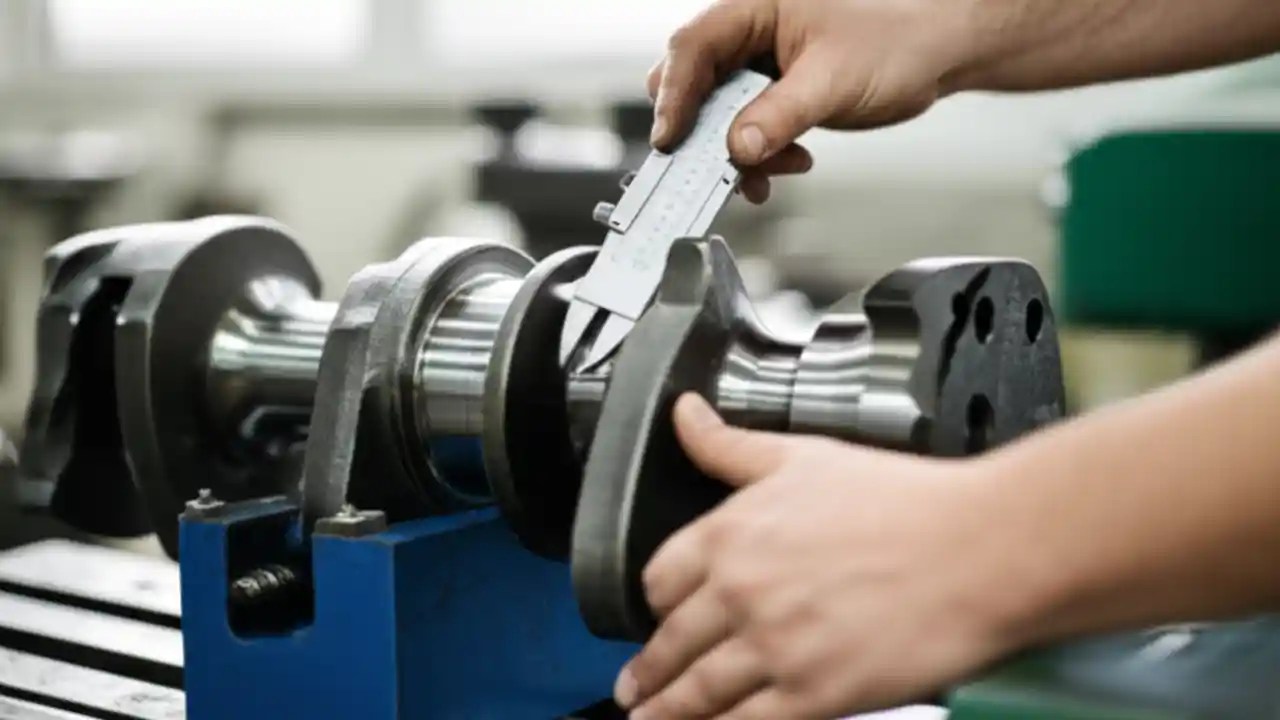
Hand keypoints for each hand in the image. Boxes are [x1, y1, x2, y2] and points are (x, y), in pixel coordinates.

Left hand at [614, 394, 1030, 718]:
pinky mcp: (813, 695)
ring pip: (697, 692)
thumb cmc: (905, 501)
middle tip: (633, 689)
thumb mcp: (804, 456)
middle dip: (648, 671)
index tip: (659, 615)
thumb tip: (685, 414)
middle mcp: (741, 592)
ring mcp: (774, 648)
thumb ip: (730, 446)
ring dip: (666, 712)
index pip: (660, 579)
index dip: (657, 602)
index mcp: (732, 532)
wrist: (981, 549)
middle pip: (670, 643)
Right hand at [649, 0, 972, 202]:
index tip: (670, 140)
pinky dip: (756, 156)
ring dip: (734, 151)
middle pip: (691, 81)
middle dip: (699, 130)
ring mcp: (758, 65)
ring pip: (715, 113)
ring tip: (768, 172)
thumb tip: (737, 146)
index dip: (674, 96)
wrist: (936, 54)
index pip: (692, 47)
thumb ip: (781, 114)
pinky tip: (786, 164)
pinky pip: (743, 129)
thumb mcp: (832, 80)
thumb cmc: (896, 40)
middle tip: (708, 166)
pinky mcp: (772, 94)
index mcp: (754, 7)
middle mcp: (748, 33)